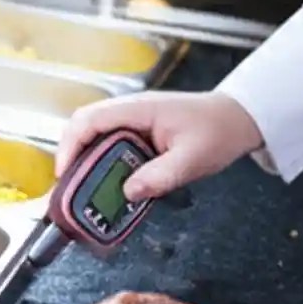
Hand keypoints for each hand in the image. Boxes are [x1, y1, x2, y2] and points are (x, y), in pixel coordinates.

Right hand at [55, 91, 264, 201]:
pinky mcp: (138, 132)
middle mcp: (129, 111)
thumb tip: (128, 192)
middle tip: (70, 191)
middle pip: (84, 128)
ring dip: (87, 164)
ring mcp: (133, 121)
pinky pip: (110, 146)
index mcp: (138, 110)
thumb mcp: (192, 159)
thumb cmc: (218, 131)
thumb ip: (160, 176)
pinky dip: (103, 165)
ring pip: (95, 137)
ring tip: (86, 193)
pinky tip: (110, 186)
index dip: (70, 145)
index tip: (64, 174)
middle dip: (72, 158)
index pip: (89, 120)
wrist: (238, 118)